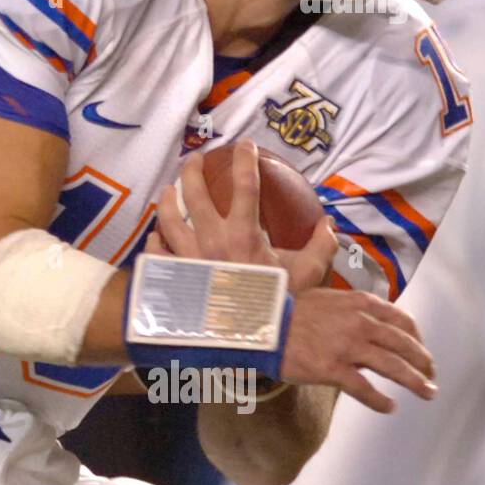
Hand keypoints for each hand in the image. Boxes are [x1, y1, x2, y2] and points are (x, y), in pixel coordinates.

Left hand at [149, 140, 336, 291]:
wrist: (250, 339)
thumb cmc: (277, 307)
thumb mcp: (307, 275)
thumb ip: (320, 247)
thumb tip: (329, 225)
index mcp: (244, 235)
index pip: (245, 186)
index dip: (245, 160)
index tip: (244, 145)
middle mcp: (212, 241)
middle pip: (194, 194)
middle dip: (191, 171)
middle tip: (193, 159)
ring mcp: (189, 259)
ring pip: (168, 220)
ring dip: (166, 201)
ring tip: (168, 191)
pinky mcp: (176, 277)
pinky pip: (158, 254)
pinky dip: (156, 243)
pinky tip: (157, 237)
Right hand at [280, 287, 435, 411]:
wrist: (262, 325)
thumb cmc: (289, 312)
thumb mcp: (326, 299)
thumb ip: (352, 309)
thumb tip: (371, 326)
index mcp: (359, 303)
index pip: (402, 320)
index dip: (418, 338)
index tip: (421, 349)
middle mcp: (359, 323)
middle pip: (404, 345)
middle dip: (424, 362)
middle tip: (432, 375)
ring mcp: (347, 347)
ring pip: (394, 368)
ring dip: (416, 382)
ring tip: (427, 392)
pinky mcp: (333, 370)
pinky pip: (365, 389)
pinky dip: (381, 401)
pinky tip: (390, 407)